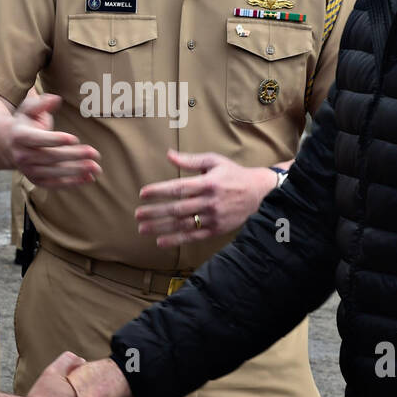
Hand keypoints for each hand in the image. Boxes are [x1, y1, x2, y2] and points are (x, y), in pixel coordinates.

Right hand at [9, 91, 101, 187]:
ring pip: (55, 172)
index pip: (37, 140)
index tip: (74, 139)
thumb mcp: (29, 109)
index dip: (55, 140)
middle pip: (51, 157)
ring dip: (77, 171)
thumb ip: (41, 103)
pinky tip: (89, 178)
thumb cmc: (25, 122)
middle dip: (74, 155)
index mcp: (20, 136)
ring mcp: (28, 171)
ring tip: (96, 167)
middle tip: (94, 153)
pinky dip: (73, 183)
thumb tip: (56, 99)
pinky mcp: (36, 180)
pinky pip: (55, 184)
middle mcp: (22, 156)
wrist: (8, 145)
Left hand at [135, 149, 276, 246]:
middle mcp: (209, 201)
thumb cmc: (232, 174)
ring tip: (142, 228)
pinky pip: (193, 236)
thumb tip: (169, 154)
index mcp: (207, 183)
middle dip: (155, 212)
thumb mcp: (214, 162)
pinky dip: (176, 240)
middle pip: (177, 208)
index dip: (159, 191)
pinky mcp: (216, 230)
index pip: (179, 188)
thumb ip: (190, 160)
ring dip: (161, 227)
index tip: (142, 194)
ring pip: (183, 224)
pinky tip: (161, 241)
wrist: (258, 193)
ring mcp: (213, 217)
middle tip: (137, 214)